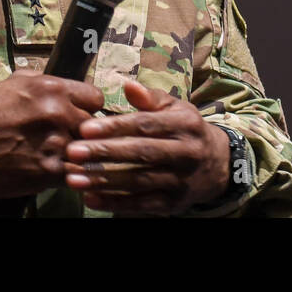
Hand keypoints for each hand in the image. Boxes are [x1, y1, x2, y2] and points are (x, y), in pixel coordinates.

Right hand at [0, 69, 104, 197]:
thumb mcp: (14, 82)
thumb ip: (44, 80)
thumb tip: (66, 83)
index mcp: (52, 89)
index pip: (96, 98)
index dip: (87, 108)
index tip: (79, 115)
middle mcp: (58, 113)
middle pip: (94, 126)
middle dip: (82, 132)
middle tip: (67, 137)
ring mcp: (55, 143)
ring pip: (85, 151)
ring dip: (75, 154)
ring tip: (58, 155)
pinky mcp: (49, 171)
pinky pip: (73, 173)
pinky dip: (66, 174)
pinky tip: (52, 169)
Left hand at [62, 79, 231, 214]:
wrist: (219, 165)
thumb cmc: (185, 129)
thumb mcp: (175, 108)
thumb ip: (150, 98)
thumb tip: (128, 85)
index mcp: (184, 125)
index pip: (146, 125)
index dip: (115, 126)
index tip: (85, 128)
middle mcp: (186, 153)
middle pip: (141, 153)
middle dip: (105, 153)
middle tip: (73, 152)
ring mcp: (180, 181)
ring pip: (139, 181)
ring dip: (104, 181)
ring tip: (74, 178)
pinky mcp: (174, 204)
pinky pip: (141, 205)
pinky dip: (115, 203)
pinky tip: (91, 198)